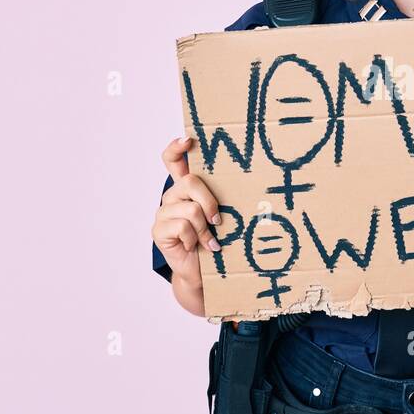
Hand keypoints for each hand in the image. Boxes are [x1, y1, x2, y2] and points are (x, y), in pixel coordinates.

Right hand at [151, 136, 224, 316]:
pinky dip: (195, 239)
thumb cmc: (214, 241)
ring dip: (205, 229)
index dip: (176, 148)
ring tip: (209, 240)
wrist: (201, 273)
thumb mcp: (221, 216)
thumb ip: (223, 198)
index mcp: (185, 189)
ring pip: (190, 209)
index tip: (188, 140)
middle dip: (209, 201)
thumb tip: (254, 179)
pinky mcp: (158, 230)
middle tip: (218, 220)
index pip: (172, 160)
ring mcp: (162, 213)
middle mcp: (171, 197)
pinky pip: (182, 227)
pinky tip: (196, 247)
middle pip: (190, 182)